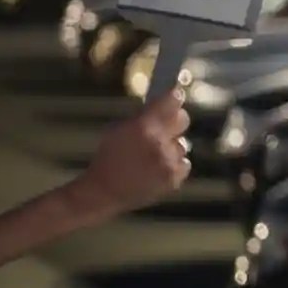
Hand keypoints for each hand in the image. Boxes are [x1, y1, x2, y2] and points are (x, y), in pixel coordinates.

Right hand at [69, 90, 192, 219]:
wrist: (104, 192)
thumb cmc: (108, 159)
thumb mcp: (118, 130)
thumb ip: (142, 117)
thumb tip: (162, 104)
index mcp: (143, 127)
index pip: (172, 101)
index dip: (174, 97)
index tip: (175, 96)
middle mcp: (159, 143)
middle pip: (183, 119)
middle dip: (175, 119)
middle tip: (166, 124)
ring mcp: (169, 162)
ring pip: (182, 144)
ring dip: (171, 147)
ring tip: (153, 156)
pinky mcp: (174, 178)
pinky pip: (184, 163)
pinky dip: (174, 164)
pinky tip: (158, 168)